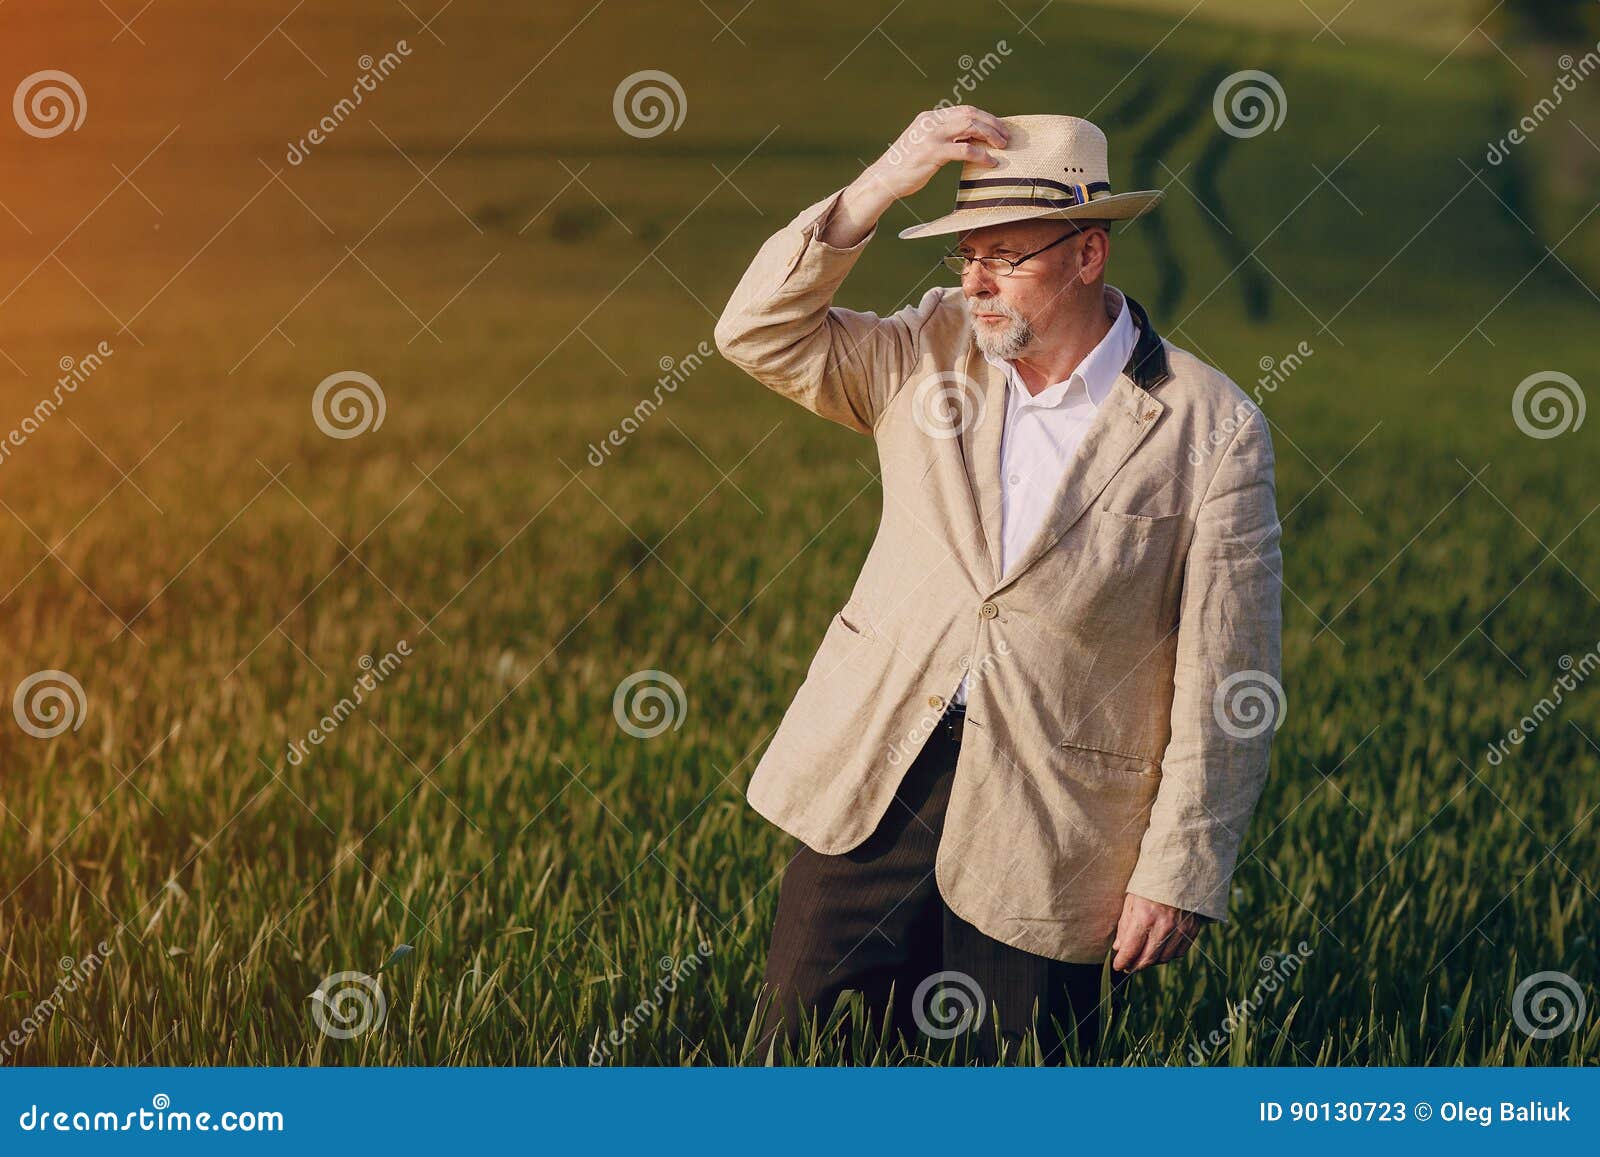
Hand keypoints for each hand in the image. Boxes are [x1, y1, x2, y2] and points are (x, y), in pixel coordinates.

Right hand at [821, 107, 1009, 247]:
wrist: (883, 180)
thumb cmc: (905, 168)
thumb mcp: (923, 145)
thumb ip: (942, 138)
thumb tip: (968, 141)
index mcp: (929, 118)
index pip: (964, 110)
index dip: (985, 117)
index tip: (999, 128)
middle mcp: (931, 122)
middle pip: (970, 114)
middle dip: (992, 124)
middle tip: (1007, 137)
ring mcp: (931, 136)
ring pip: (970, 126)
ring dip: (990, 135)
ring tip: (1003, 146)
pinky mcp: (932, 153)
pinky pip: (965, 149)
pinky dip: (981, 155)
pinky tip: (991, 162)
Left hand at [1111, 892, 1205, 971]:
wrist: (1179, 870)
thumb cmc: (1150, 884)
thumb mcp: (1131, 900)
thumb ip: (1125, 926)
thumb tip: (1119, 948)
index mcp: (1145, 917)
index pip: (1131, 949)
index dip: (1122, 961)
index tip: (1117, 965)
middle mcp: (1164, 926)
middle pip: (1148, 959)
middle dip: (1135, 965)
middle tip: (1128, 966)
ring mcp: (1180, 929)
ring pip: (1164, 958)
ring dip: (1151, 961)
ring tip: (1142, 957)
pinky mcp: (1191, 929)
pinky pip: (1179, 952)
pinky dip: (1167, 955)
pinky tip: (1159, 951)